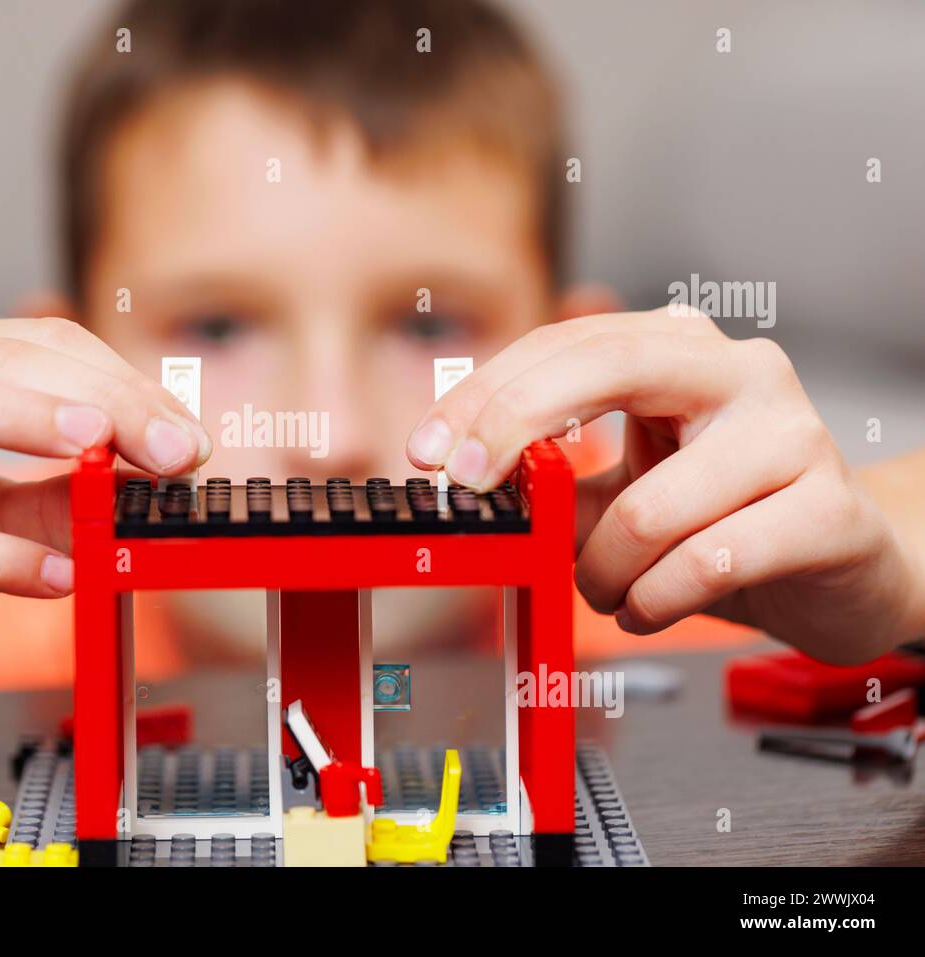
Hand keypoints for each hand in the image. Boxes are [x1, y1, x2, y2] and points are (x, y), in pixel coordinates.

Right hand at [0, 318, 209, 700]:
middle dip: (100, 398)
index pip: (42, 349)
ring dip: (19, 418)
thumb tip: (160, 484)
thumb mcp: (0, 521)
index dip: (125, 383)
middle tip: (176, 449)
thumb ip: (71, 499)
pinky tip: (55, 576)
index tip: (190, 439)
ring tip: (95, 448)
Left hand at [406, 307, 921, 662]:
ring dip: (601, 574)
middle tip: (469, 488)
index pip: (566, 345)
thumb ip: (557, 487)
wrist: (846, 570)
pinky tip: (657, 606)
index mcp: (682, 352)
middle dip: (515, 426)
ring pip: (646, 508)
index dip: (487, 394)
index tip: (430, 451)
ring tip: (611, 591)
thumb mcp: (627, 494)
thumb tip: (474, 488)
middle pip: (606, 366)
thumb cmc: (727, 522)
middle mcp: (741, 372)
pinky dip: (657, 602)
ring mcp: (792, 435)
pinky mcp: (828, 510)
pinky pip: (704, 564)